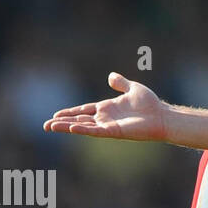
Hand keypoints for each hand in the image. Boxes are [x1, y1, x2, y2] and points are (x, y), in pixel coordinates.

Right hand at [44, 72, 168, 142]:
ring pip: (83, 127)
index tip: (55, 115)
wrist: (162, 116)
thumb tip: (111, 76)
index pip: (83, 110)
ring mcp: (109, 125)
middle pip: (78, 120)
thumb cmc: (150, 104)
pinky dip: (83, 129)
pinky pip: (96, 130)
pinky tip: (72, 128)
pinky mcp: (115, 131)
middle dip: (62, 123)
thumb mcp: (133, 88)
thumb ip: (121, 83)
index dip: (69, 112)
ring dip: (67, 127)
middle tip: (45, 126)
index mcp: (107, 108)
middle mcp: (105, 118)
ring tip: (51, 127)